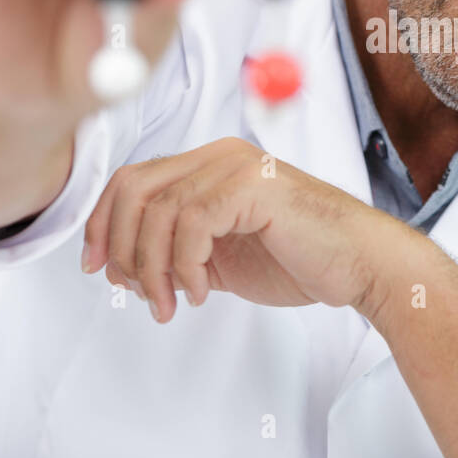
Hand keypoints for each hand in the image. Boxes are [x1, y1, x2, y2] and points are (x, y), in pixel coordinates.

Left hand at [81, 137, 389, 322]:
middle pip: (134, 189)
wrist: (360, 264)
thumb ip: (177, 250)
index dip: (102, 225)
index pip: (132, 180)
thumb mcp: (220, 255)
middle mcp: (219, 155)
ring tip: (170, 303)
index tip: (96, 267)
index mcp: (210, 163)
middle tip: (135, 292)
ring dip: (152, 268)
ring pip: (158, 212)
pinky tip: (201, 292)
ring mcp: (237, 166)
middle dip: (120, 247)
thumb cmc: (301, 259)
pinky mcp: (253, 186)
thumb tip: (122, 266)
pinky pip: (192, 224)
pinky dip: (185, 266)